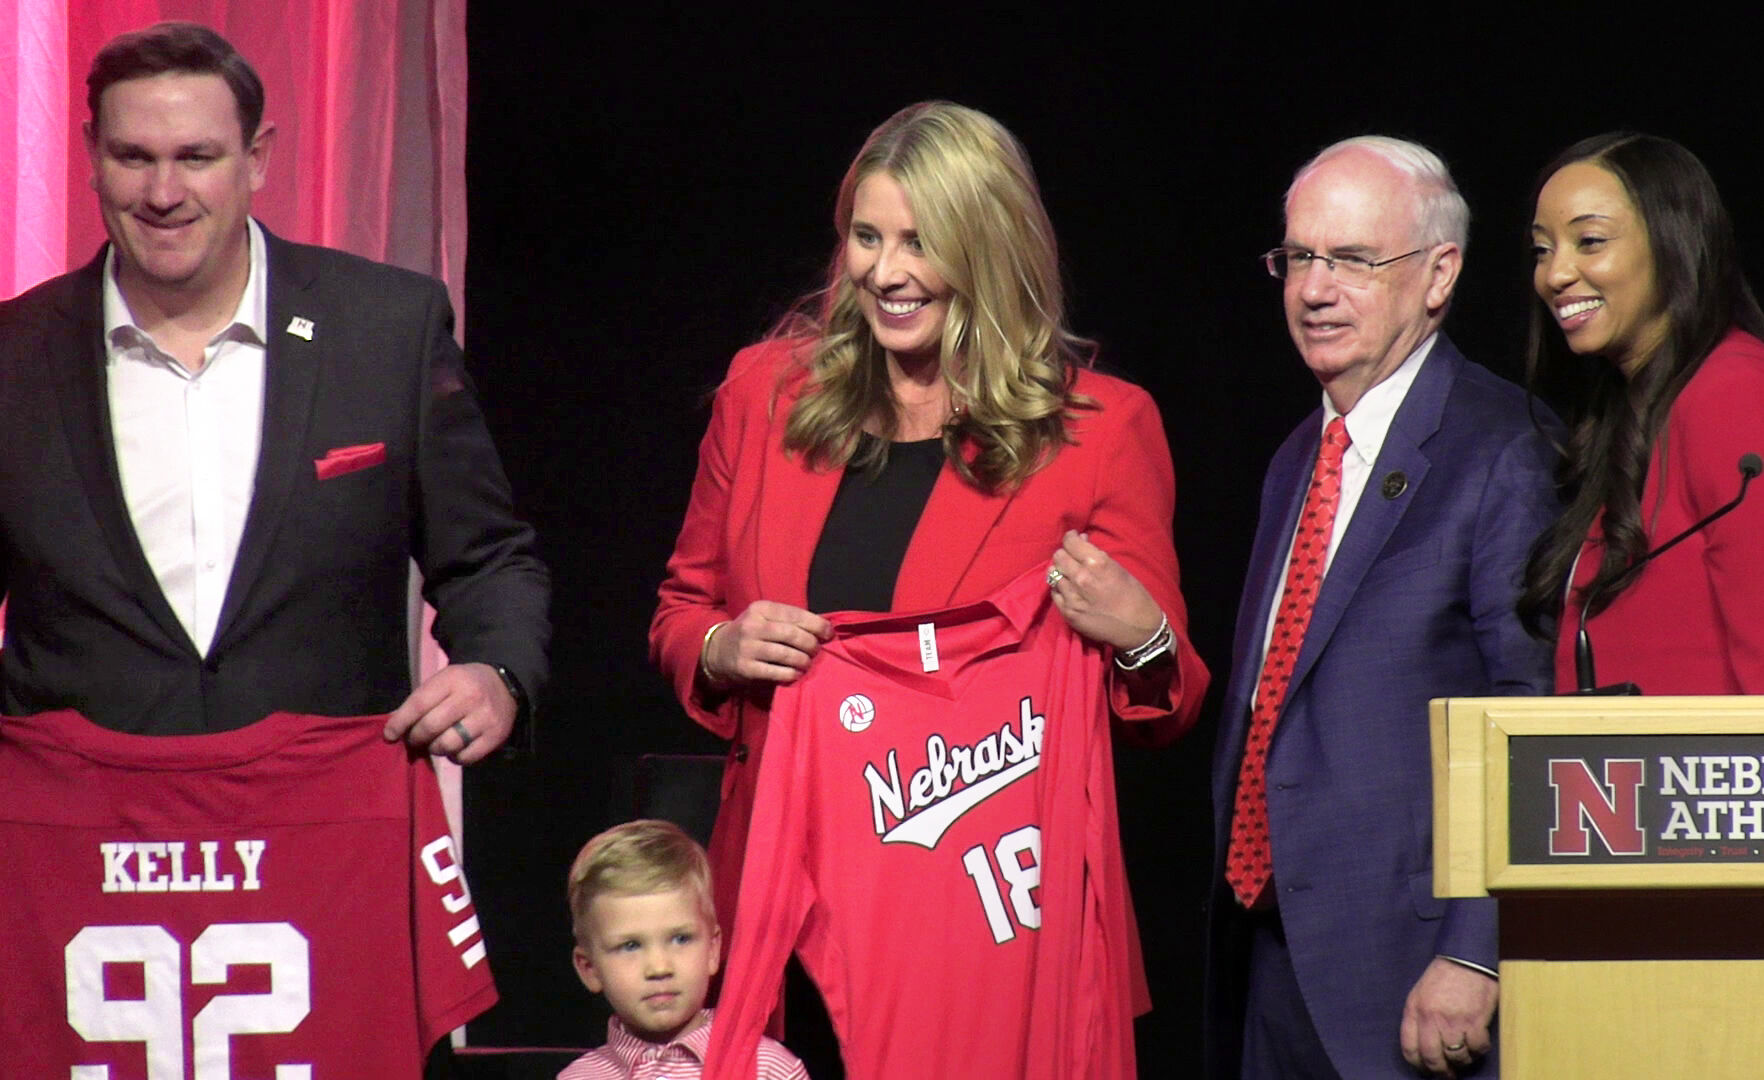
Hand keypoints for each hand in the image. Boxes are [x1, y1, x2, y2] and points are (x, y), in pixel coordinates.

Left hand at [383, 662, 515, 764]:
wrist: (505, 686)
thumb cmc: (464, 685)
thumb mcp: (442, 682)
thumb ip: (420, 701)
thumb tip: (393, 727)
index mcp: (453, 679)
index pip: (418, 704)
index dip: (400, 723)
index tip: (390, 735)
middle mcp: (471, 697)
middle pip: (431, 727)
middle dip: (416, 737)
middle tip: (414, 739)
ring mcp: (485, 718)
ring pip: (447, 745)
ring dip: (435, 748)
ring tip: (436, 743)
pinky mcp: (496, 736)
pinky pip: (466, 757)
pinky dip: (455, 757)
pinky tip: (455, 748)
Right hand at [702, 601, 833, 687]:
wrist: (717, 651)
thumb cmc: (751, 633)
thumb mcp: (764, 617)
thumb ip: (789, 620)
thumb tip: (823, 628)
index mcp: (761, 609)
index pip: (795, 614)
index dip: (817, 624)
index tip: (829, 633)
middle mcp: (753, 626)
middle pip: (792, 634)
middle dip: (811, 644)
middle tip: (816, 650)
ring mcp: (748, 648)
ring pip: (786, 654)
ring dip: (803, 660)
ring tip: (807, 663)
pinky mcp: (746, 668)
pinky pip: (776, 672)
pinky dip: (791, 674)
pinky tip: (796, 673)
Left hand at [1047, 531, 1162, 651]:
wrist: (1138, 629)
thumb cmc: (1135, 596)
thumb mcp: (1119, 568)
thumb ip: (1096, 555)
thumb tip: (1081, 541)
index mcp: (1097, 563)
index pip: (1070, 542)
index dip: (1071, 538)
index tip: (1074, 539)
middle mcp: (1081, 577)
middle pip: (1058, 556)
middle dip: (1065, 553)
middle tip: (1072, 557)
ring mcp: (1072, 596)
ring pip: (1053, 574)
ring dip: (1061, 572)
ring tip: (1071, 575)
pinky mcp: (1067, 613)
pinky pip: (1054, 593)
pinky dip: (1060, 589)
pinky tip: (1070, 590)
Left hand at [1400, 958, 1496, 1076]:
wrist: (1467, 959)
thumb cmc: (1444, 977)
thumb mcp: (1420, 993)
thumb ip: (1417, 1018)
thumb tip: (1421, 1046)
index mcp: (1414, 1010)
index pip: (1409, 1048)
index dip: (1417, 1064)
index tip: (1425, 1069)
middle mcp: (1431, 1018)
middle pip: (1432, 1058)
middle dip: (1440, 1071)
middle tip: (1447, 1075)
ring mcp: (1453, 1021)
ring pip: (1456, 1057)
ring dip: (1462, 1061)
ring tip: (1465, 1057)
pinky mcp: (1475, 1021)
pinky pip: (1477, 1048)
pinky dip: (1479, 1050)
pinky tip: (1478, 1044)